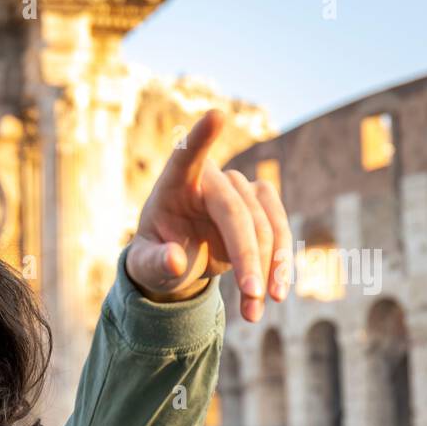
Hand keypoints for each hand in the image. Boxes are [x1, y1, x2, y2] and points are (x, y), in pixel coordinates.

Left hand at [125, 108, 292, 322]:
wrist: (178, 263)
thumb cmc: (156, 258)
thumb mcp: (147, 266)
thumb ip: (155, 263)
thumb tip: (174, 260)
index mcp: (173, 185)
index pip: (185, 157)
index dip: (200, 139)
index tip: (216, 116)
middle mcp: (209, 180)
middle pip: (236, 212)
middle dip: (247, 256)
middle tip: (252, 295)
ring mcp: (239, 191)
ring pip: (265, 224)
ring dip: (268, 268)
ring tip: (258, 309)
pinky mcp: (261, 206)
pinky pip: (279, 231)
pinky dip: (279, 264)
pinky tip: (274, 293)